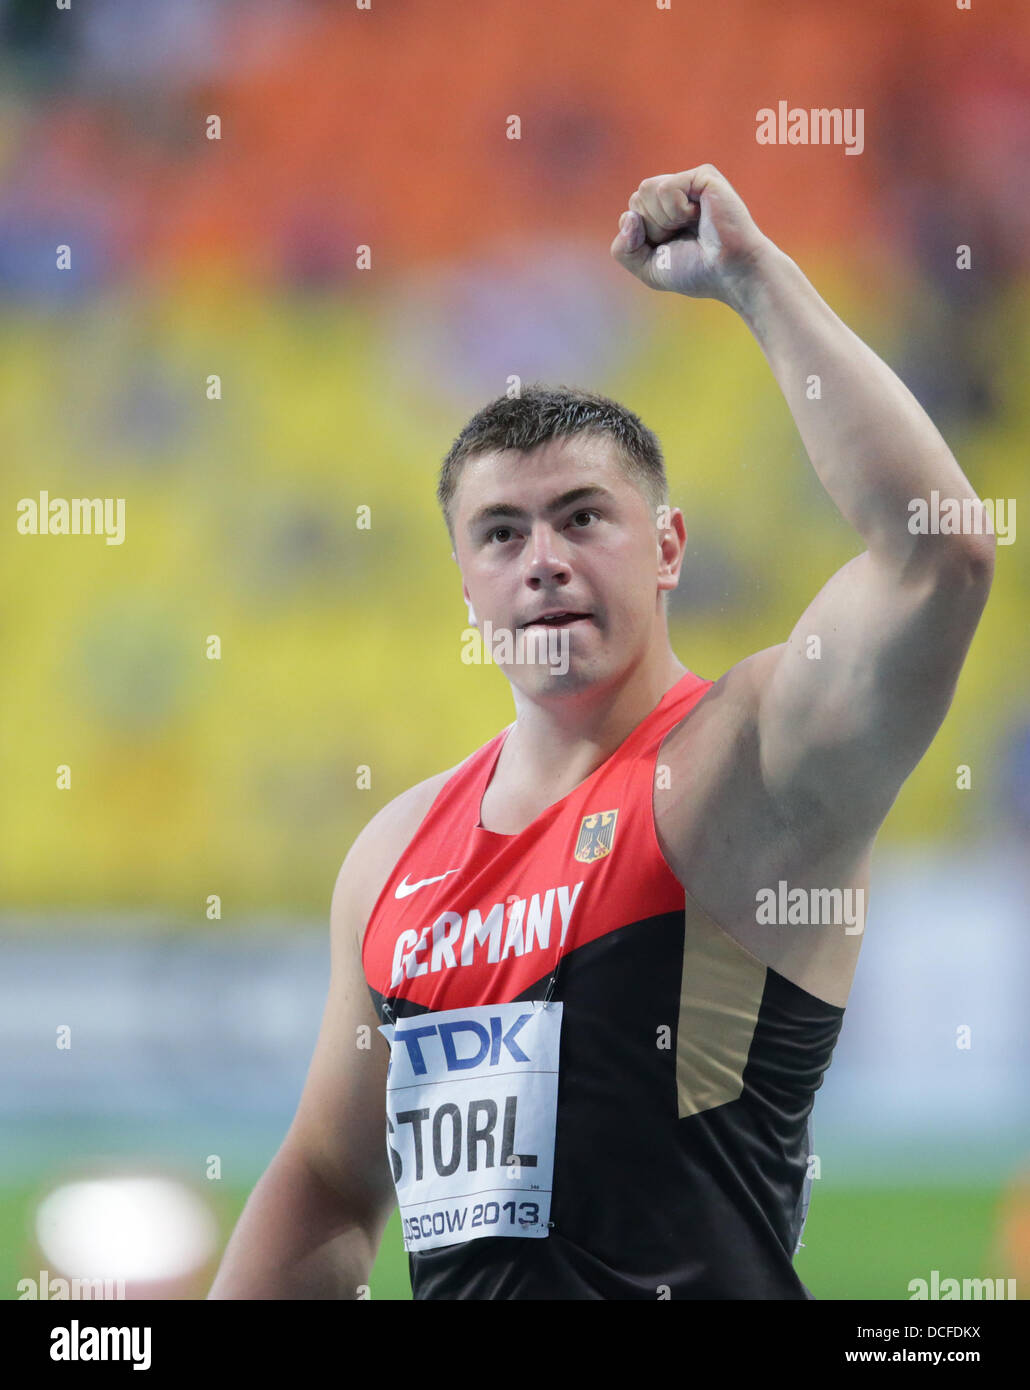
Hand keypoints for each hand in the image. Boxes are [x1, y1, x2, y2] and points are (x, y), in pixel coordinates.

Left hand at [610, 164, 773, 305]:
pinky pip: (666, 187)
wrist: (729, 273)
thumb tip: (627, 216)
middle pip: (636, 199)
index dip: (643, 237)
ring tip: (692, 226)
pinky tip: (700, 216)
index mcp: (663, 212)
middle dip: (653, 228)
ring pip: (645, 190)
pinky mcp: (703, 175)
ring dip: (664, 219)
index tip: (670, 248)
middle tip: (684, 237)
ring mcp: (689, 182)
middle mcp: (676, 193)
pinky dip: (677, 210)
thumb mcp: (648, 268)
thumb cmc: (695, 271)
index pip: (631, 213)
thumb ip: (623, 249)